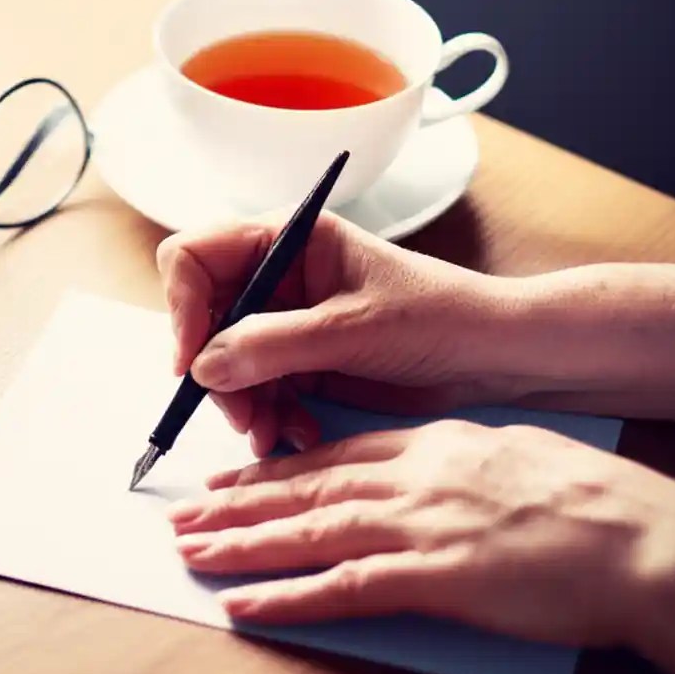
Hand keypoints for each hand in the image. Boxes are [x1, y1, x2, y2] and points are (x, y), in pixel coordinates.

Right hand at [156, 212, 516, 456]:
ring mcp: (286, 319)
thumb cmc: (438, 317)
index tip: (192, 362)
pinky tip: (295, 433)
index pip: (196, 257)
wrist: (491, 357)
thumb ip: (273, 345)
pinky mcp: (299, 359)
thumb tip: (202, 366)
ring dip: (242, 403)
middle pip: (204, 318)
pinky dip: (267, 415)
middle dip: (216, 371)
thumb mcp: (353, 329)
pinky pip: (256, 388)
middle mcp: (278, 275)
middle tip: (241, 415)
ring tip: (273, 435)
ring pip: (226, 362)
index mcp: (288, 238)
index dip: (183, 307)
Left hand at [166, 421, 674, 673]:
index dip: (269, 472)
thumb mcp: (505, 452)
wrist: (636, 536)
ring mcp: (415, 527)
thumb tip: (421, 467)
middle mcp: (408, 479)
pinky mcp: (430, 578)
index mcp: (427, 444)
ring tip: (189, 552)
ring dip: (240, 545)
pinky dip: (285, 597)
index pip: (328, 458)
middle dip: (235, 506)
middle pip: (301, 491)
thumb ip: (448, 460)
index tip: (228, 481)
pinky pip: (340, 589)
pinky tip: (243, 601)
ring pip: (306, 533)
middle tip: (181, 517)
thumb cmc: (586, 496)